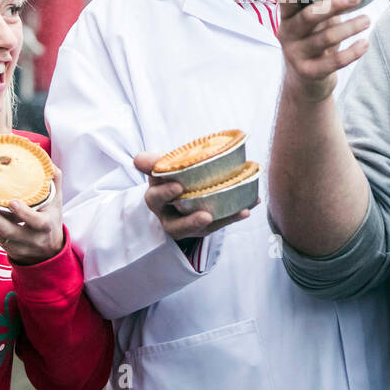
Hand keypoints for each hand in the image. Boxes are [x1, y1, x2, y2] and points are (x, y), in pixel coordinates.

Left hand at [0, 175, 66, 265]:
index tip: (12, 202)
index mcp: (45, 225)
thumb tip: (42, 155)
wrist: (49, 249)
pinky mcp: (6, 247)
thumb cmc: (51, 218)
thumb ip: (53, 179)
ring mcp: (17, 245)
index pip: (36, 222)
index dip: (24, 214)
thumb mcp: (56, 200)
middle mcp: (31, 238)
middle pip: (8, 231)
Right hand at [134, 152, 250, 240]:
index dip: (165, 193)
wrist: (176, 194)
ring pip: (203, 230)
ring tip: (240, 212)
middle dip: (190, 222)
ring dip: (222, 222)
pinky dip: (236, 214)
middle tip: (205, 216)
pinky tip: (250, 205)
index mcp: (157, 199)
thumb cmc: (168, 178)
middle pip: (177, 226)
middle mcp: (170, 217)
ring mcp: (189, 226)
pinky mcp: (206, 227)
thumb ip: (153, 163)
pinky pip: (222, 224)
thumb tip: (139, 159)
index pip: (156, 198)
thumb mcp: (159, 169)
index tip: (178, 186)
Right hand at [276, 0, 369, 104]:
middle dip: (334, 5)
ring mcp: (296, 54)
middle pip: (309, 16)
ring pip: (326, 38)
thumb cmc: (313, 41)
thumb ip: (323, 5)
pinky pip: (334, 61)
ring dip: (350, 27)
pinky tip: (365, 43)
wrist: (305, 80)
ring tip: (367, 20)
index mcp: (287, 17)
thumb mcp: (314, 22)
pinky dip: (353, 51)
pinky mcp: (309, 72)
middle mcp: (287, 34)